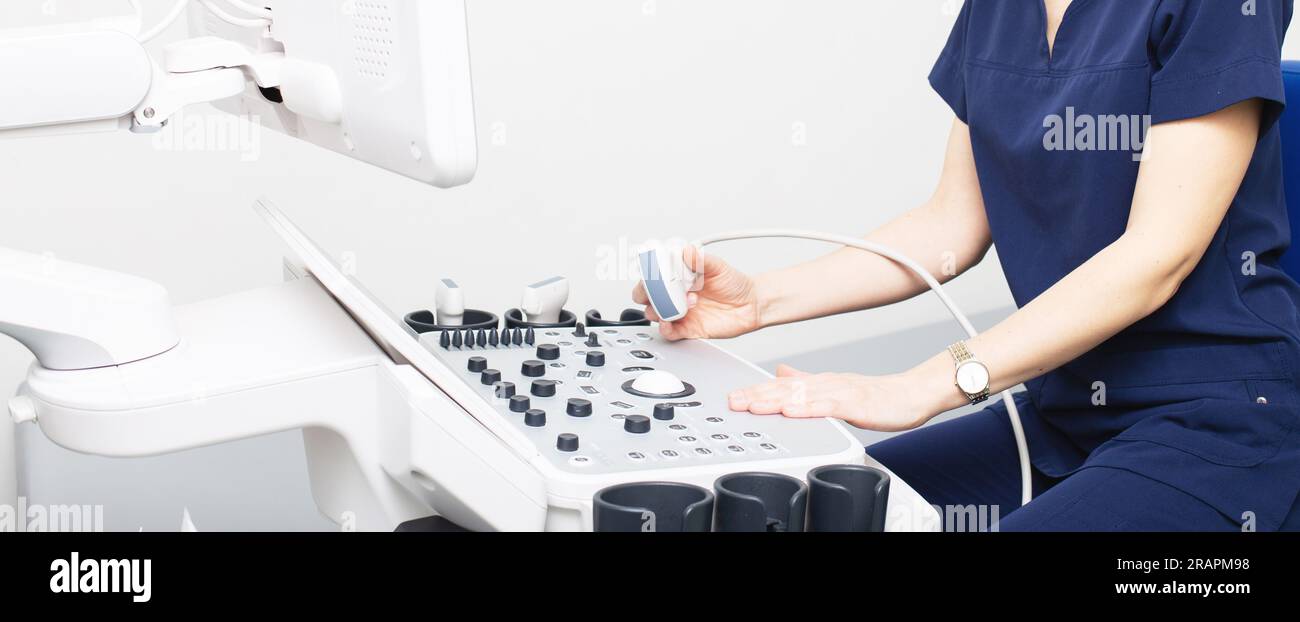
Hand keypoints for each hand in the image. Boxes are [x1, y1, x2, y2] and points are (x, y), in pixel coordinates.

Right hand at [632, 245, 762, 340]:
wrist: (752, 304)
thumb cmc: (734, 284)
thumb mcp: (718, 267)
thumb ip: (701, 260)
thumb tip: (687, 251)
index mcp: (680, 277)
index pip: (654, 276)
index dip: (647, 276)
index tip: (650, 274)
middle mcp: (678, 295)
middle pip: (649, 297)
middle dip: (645, 294)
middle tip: (655, 292)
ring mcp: (682, 312)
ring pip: (656, 314)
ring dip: (658, 310)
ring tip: (676, 305)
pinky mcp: (689, 328)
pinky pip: (670, 332)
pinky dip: (664, 329)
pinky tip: (667, 323)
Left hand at [727, 364, 935, 431]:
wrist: (911, 395)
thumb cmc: (877, 395)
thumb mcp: (835, 387)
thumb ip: (807, 380)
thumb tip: (781, 371)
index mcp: (819, 382)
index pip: (782, 386)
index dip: (756, 391)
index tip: (732, 396)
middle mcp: (825, 384)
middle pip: (786, 389)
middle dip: (757, 396)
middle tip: (732, 402)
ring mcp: (840, 393)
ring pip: (802, 396)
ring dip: (775, 400)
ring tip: (752, 406)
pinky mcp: (855, 404)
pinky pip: (828, 407)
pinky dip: (808, 409)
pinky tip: (791, 412)